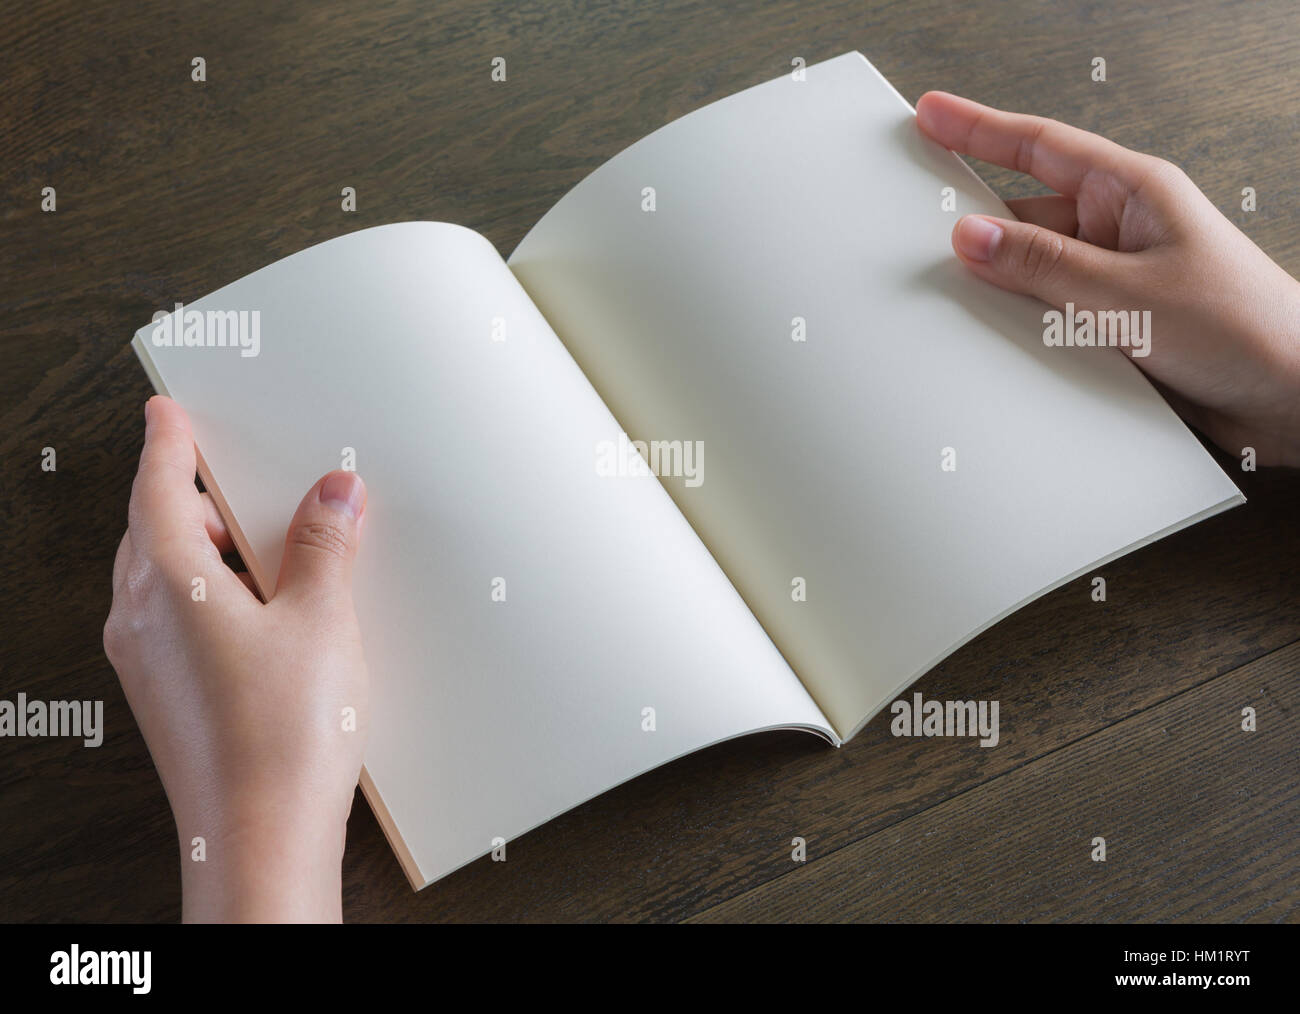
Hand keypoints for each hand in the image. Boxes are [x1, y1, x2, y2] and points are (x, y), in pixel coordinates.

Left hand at [103, 395, 368, 921]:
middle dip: (181, 495)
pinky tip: (257, 614)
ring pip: (158, 579)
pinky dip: (202, 595)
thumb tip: (333, 495)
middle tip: (221, 473)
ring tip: (256, 544)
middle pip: (149, 532)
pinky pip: (172, 620)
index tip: (166, 415)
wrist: (261, 838)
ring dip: (196, 548)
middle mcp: (142, 620)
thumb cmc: (280, 738)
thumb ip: (325, 546)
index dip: (166, 444)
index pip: (156, 488)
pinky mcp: (166, 699)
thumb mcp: (321, 619)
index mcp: (169, 584)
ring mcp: (148, 665)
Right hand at [916, 91, 1299, 466]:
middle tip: (915, 215)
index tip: (930, 114)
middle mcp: (1120, 231)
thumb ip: (1042, 264)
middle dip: (974, 217)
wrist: (1288, 400)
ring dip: (999, 284)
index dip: (978, 128)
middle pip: (1026, 210)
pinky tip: (999, 338)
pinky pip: (1046, 315)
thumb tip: (972, 236)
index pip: (1040, 147)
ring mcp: (1113, 281)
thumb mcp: (1127, 293)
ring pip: (1032, 270)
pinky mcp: (1111, 327)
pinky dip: (1018, 324)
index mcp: (1133, 193)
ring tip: (956, 293)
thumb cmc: (1243, 329)